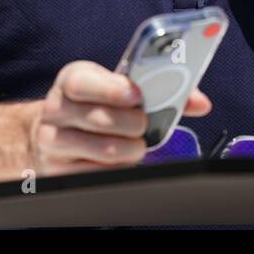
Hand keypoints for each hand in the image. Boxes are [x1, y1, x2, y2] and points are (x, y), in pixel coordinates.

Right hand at [28, 60, 211, 176]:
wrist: (56, 129)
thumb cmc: (95, 103)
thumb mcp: (116, 86)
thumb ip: (158, 89)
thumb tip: (200, 103)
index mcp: (71, 80)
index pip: (82, 83)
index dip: (111, 89)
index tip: (137, 95)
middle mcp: (56, 109)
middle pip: (99, 119)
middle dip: (133, 123)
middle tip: (144, 123)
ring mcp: (53, 141)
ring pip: (105, 150)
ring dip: (132, 148)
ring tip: (136, 143)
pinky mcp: (58, 170)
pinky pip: (98, 174)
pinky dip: (119, 167)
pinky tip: (120, 158)